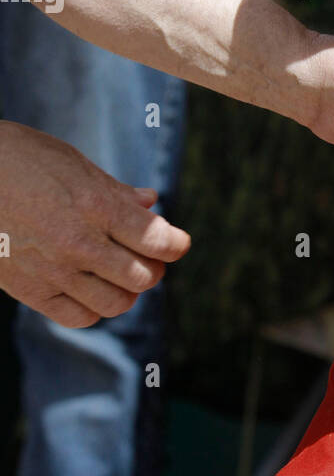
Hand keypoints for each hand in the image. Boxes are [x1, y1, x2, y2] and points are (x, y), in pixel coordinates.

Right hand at [0, 121, 190, 327]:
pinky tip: (90, 288)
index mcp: (94, 204)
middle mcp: (77, 242)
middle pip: (143, 277)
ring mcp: (52, 270)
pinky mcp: (28, 290)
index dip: (176, 244)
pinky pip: (78, 317)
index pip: (157, 240)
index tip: (176, 242)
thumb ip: (114, 190)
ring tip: (119, 274)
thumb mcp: (71, 162)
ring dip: (126, 291)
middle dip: (153, 268)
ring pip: (116, 303)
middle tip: (146, 257)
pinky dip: (93, 308)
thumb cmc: (16, 158)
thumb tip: (151, 203)